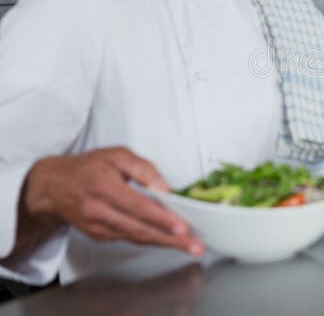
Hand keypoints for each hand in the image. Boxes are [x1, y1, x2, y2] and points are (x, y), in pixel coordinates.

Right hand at [20, 147, 202, 255]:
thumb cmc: (87, 168)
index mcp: (104, 188)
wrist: (51, 186)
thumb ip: (143, 168)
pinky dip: (149, 239)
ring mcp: (97, 227)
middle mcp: (98, 211)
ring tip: (187, 246)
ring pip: (135, 237)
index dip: (161, 219)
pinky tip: (167, 239)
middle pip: (139, 229)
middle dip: (170, 239)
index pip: (138, 207)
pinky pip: (127, 238)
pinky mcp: (97, 235)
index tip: (181, 227)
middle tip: (193, 245)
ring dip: (164, 243)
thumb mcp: (116, 155)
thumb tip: (165, 188)